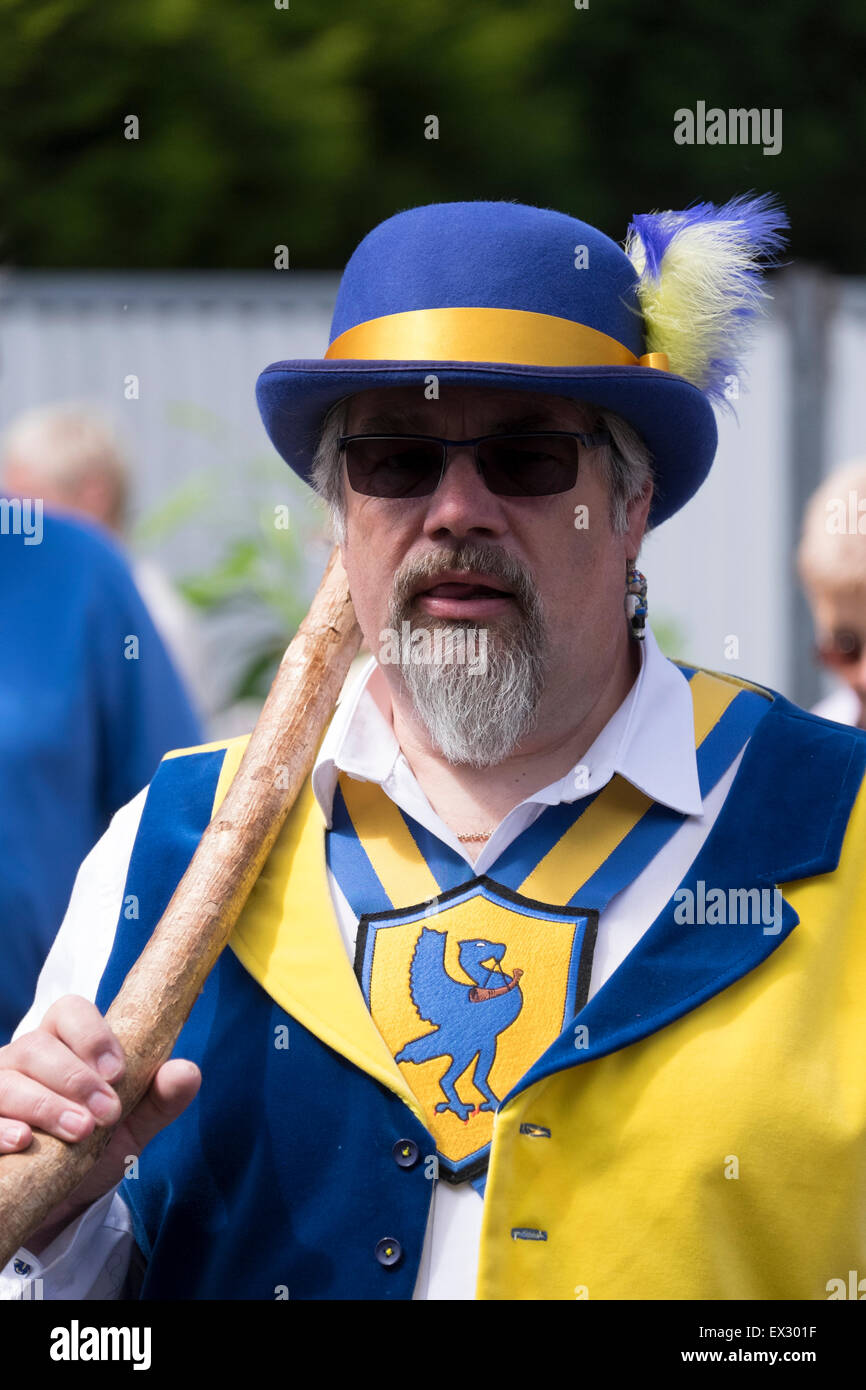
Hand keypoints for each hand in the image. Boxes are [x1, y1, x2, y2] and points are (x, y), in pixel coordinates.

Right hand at [0, 995, 199, 1251]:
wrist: (60, 1204)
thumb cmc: (96, 1148)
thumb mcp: (133, 1126)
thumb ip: (160, 1098)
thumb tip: (187, 1071)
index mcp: (64, 1044)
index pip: (70, 1011)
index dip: (92, 1035)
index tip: (117, 1071)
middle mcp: (24, 1060)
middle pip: (38, 1046)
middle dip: (75, 1078)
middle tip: (105, 1114)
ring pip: (6, 1079)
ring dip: (44, 1104)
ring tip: (78, 1131)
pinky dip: (0, 1127)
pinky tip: (23, 1141)